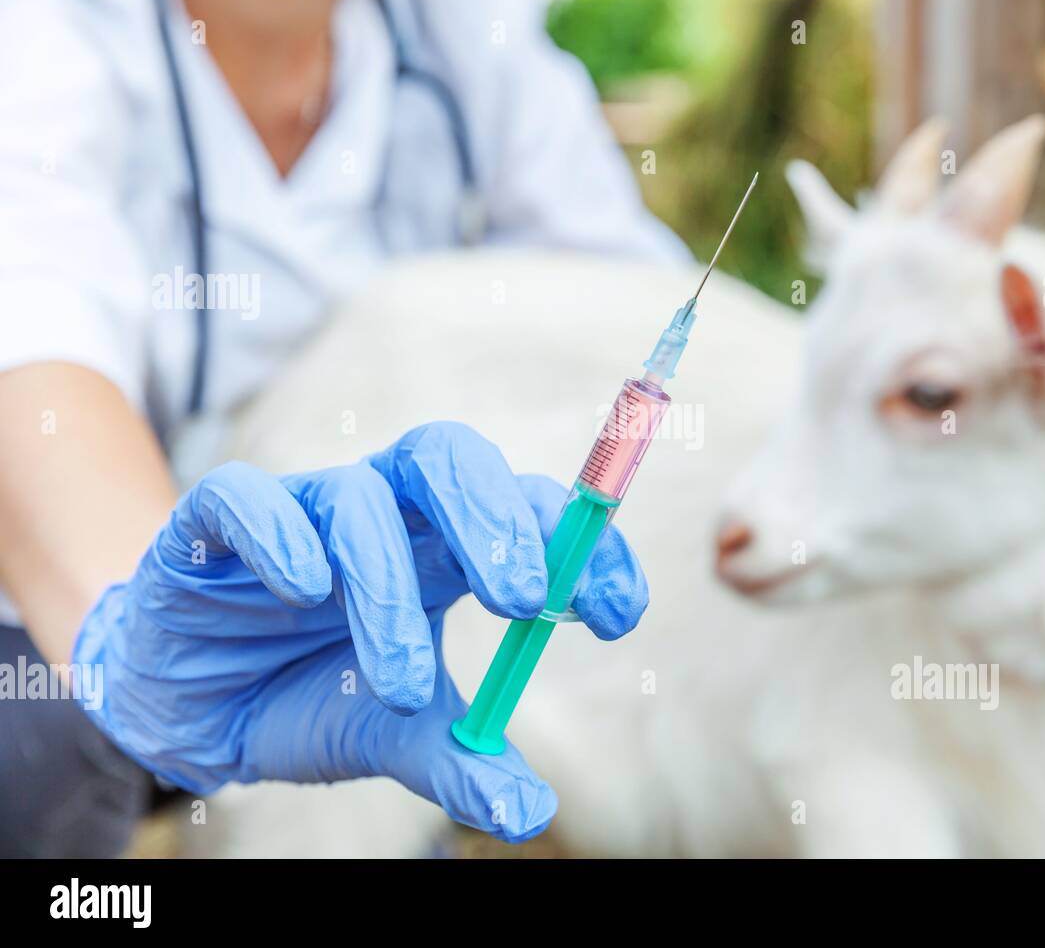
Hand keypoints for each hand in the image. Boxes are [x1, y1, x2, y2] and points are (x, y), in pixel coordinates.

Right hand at [73, 423, 647, 842]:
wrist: (192, 704)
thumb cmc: (309, 694)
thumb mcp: (392, 733)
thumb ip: (459, 762)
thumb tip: (530, 816)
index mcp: (443, 545)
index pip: (527, 510)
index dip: (582, 547)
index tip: (620, 613)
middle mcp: (384, 510)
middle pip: (450, 461)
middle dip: (496, 521)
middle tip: (525, 604)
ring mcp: (302, 509)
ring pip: (357, 498)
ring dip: (388, 587)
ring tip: (407, 683)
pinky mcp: (215, 525)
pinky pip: (246, 499)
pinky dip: (279, 535)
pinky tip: (304, 589)